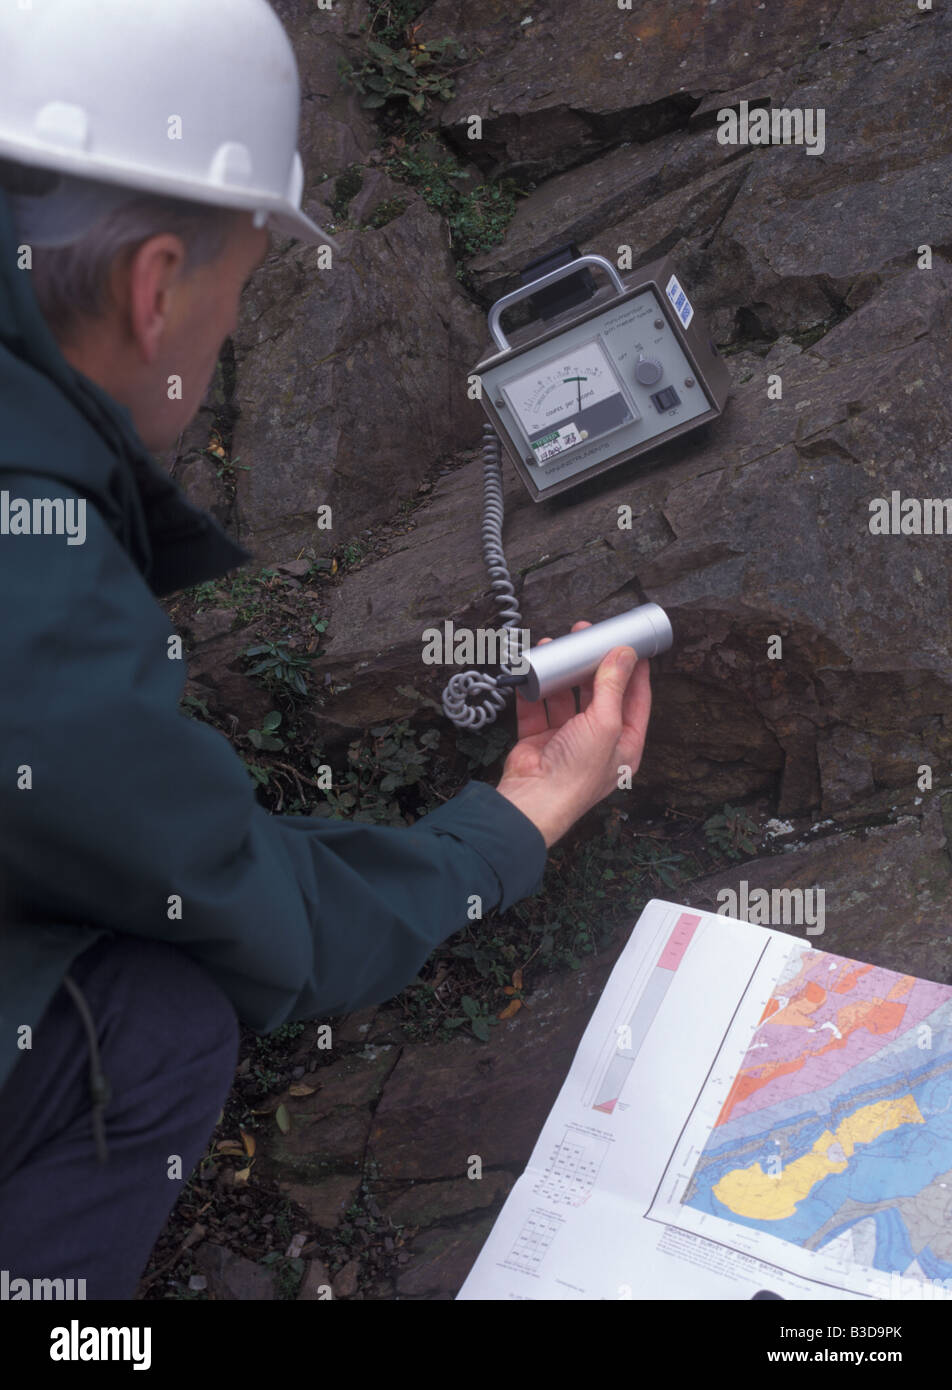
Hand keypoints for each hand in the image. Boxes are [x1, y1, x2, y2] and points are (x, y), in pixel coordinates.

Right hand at [494, 620, 651, 847]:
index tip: (629, 644)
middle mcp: (597, 741)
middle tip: (587, 637)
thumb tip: (625, 654)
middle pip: (598, 694)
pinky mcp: (538, 739)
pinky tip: (534, 670)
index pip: (634, 699)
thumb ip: (613, 686)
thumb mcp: (605, 723)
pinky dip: (534, 689)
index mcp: (623, 743)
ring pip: (566, 698)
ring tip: (557, 647)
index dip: (633, 671)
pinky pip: (537, 708)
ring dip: (561, 674)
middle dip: (592, 664)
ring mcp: (566, 740)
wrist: (533, 800)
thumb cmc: (576, 773)